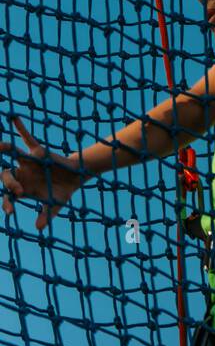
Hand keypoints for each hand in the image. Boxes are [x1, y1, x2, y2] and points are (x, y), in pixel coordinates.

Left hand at [0, 116, 83, 230]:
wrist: (75, 178)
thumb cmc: (61, 192)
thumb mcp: (54, 206)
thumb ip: (46, 215)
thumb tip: (38, 228)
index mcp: (22, 188)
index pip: (8, 195)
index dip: (6, 203)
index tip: (11, 211)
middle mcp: (21, 173)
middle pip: (6, 175)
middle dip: (9, 183)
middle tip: (18, 191)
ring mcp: (28, 161)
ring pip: (12, 153)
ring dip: (4, 148)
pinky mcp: (38, 151)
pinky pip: (28, 138)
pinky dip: (21, 128)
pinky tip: (13, 118)